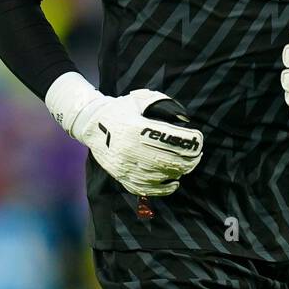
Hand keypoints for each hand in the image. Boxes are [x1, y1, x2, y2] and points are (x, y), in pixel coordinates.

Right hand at [45, 74, 203, 195]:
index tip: (198, 139)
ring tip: (187, 164)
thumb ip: (163, 104)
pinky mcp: (121, 177)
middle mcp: (130, 149)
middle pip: (170, 160)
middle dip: (190, 159)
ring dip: (179, 172)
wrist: (91, 124)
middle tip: (197, 154)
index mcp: (135, 128)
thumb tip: (184, 119)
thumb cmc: (120, 109)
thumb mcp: (140, 99)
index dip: (190, 141)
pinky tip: (174, 182)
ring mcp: (125, 166)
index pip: (171, 139)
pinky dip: (164, 189)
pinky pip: (147, 188)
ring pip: (161, 176)